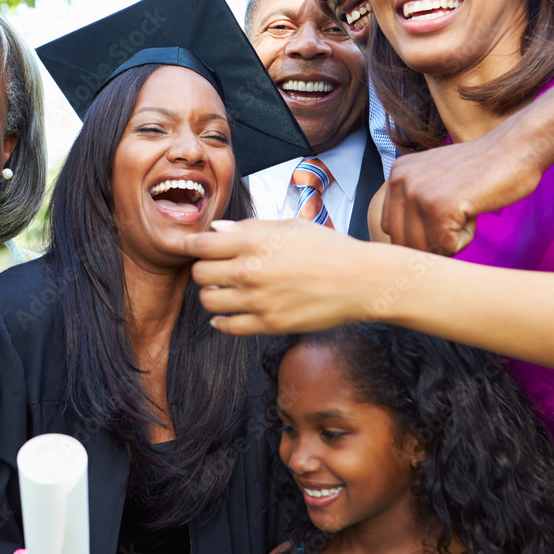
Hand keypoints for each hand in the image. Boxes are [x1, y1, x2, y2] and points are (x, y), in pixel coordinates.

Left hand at [184, 219, 383, 334]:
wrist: (361, 280)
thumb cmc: (329, 248)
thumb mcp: (289, 226)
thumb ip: (249, 228)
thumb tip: (216, 231)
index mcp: (254, 241)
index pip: (201, 244)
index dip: (192, 245)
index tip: (193, 247)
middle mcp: (250, 270)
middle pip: (199, 273)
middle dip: (203, 269)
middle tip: (215, 269)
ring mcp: (258, 300)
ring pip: (209, 301)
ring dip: (212, 295)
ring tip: (225, 290)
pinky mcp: (269, 324)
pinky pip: (228, 327)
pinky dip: (221, 321)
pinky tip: (226, 314)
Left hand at [381, 128, 543, 253]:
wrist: (517, 148)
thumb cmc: (483, 170)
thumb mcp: (434, 178)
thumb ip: (413, 201)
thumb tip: (398, 244)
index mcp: (396, 174)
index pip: (391, 227)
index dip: (420, 234)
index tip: (446, 216)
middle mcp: (400, 180)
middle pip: (403, 241)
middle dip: (433, 242)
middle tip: (458, 217)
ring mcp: (418, 193)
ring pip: (423, 248)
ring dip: (449, 241)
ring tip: (466, 212)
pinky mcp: (439, 206)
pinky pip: (445, 247)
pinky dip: (464, 239)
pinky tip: (473, 212)